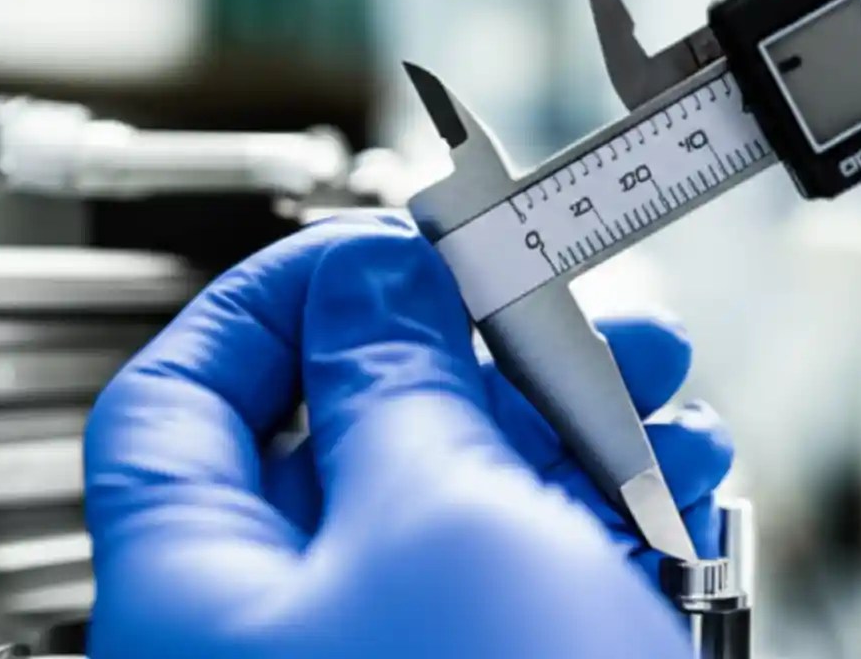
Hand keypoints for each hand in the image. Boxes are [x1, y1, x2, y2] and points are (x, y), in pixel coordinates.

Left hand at [84, 215, 732, 658]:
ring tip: (650, 380)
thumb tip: (374, 274)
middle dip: (469, 348)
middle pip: (354, 431)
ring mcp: (405, 655)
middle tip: (547, 298)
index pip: (185, 393)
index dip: (277, 296)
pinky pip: (537, 561)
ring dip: (565, 418)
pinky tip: (674, 471)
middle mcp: (292, 628)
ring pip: (469, 492)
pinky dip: (607, 502)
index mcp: (206, 589)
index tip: (374, 243)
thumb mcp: (438, 519)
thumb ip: (394, 377)